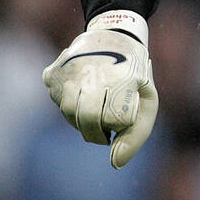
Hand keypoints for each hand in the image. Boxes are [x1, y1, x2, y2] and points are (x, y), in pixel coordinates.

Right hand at [42, 10, 157, 166]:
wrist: (114, 36)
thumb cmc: (134, 77)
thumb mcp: (147, 103)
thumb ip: (135, 137)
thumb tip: (114, 163)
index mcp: (124, 77)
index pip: (116, 120)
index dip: (120, 123)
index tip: (124, 114)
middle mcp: (94, 70)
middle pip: (87, 118)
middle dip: (95, 131)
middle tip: (104, 130)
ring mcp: (70, 69)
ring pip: (68, 112)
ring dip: (81, 119)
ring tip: (94, 107)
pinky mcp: (52, 72)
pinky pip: (56, 101)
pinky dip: (68, 103)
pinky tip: (81, 89)